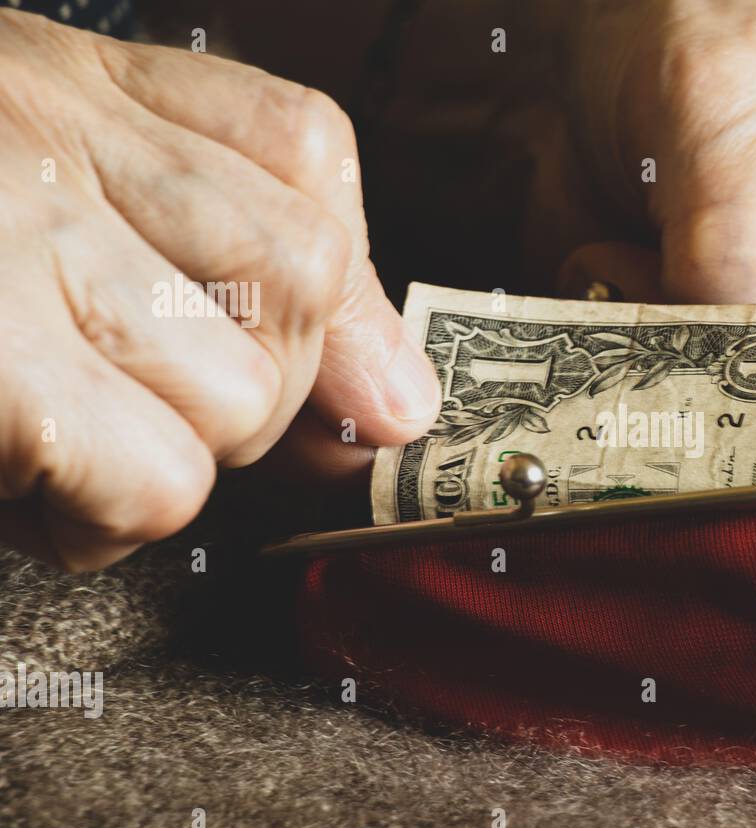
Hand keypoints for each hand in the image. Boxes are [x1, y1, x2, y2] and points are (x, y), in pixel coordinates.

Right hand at [0, 10, 439, 569]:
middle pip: (294, 286)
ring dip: (171, 451)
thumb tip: (404, 403)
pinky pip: (149, 481)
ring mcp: (0, 241)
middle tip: (139, 391)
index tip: (310, 357)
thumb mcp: (48, 177)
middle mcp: (40, 135)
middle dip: (252, 381)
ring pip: (237, 398)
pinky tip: (29, 479)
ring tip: (65, 432)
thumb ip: (236, 248)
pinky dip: (108, 513)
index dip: (332, 284)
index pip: (306, 167)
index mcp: (66, 75)